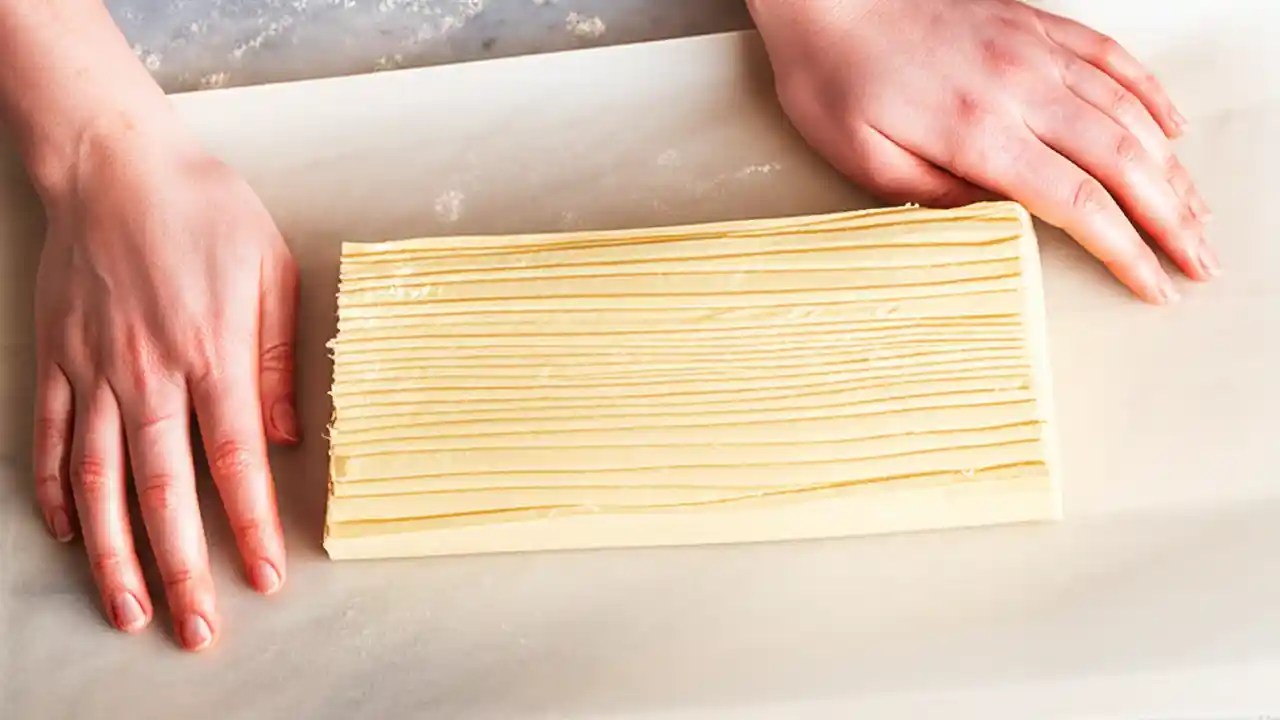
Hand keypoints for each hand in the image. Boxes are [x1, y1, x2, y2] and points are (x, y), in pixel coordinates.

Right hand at [31, 121, 297, 650]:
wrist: (114, 162)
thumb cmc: (203, 209)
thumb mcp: (269, 271)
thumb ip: (279, 358)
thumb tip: (284, 435)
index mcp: (212, 351)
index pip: (235, 463)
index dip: (249, 529)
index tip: (264, 580)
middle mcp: (148, 371)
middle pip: (163, 492)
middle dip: (183, 569)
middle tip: (196, 629)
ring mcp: (93, 368)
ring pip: (101, 482)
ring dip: (114, 554)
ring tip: (129, 608)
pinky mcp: (56, 359)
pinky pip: (53, 439)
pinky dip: (59, 492)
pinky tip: (71, 533)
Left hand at [749, 0, 1214, 302]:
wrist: (830, 0)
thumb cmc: (835, 80)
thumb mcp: (866, 160)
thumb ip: (939, 198)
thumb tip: (1003, 221)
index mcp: (977, 131)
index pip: (1078, 202)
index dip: (1125, 250)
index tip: (1153, 284)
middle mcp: (1020, 87)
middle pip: (1124, 161)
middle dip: (1172, 219)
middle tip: (1198, 262)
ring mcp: (1035, 51)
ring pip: (1130, 113)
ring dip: (1172, 169)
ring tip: (1195, 213)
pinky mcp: (1035, 25)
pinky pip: (1113, 59)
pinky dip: (1152, 96)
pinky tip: (1172, 128)